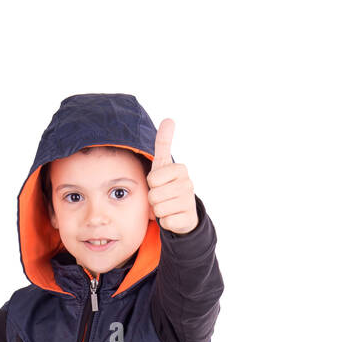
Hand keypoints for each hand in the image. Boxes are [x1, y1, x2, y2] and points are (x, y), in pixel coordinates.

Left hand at [147, 118, 197, 234]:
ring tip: (167, 206)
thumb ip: (164, 142)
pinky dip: (166, 222)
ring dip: (159, 211)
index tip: (160, 184)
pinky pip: (166, 222)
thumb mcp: (164, 164)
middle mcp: (188, 184)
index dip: (151, 184)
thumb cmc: (168, 185)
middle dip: (154, 199)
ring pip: (159, 209)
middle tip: (163, 197)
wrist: (183, 211)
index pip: (152, 179)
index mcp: (180, 169)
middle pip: (154, 195)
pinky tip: (173, 216)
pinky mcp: (188, 219)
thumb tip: (169, 119)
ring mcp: (189, 202)